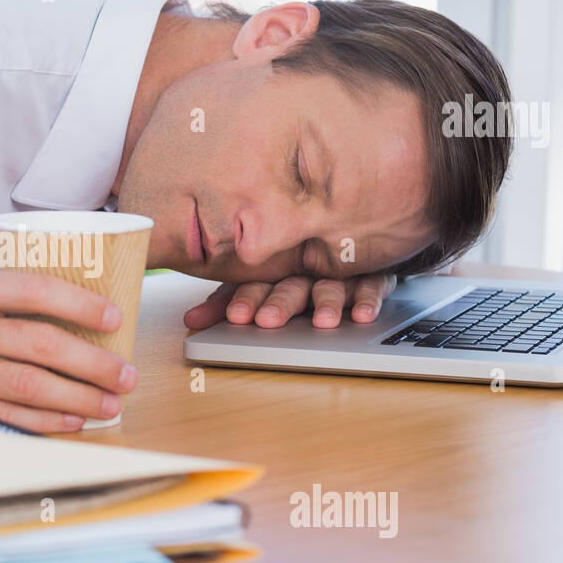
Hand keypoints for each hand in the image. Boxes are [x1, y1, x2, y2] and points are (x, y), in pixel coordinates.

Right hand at [0, 270, 137, 432]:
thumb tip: (54, 312)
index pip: (30, 289)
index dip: (79, 304)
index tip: (113, 317)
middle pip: (39, 344)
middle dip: (92, 361)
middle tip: (126, 372)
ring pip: (25, 385)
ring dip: (77, 397)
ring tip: (110, 403)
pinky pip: (0, 417)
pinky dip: (41, 421)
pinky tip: (71, 422)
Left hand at [183, 272, 396, 329]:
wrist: (348, 241)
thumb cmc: (294, 273)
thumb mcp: (257, 288)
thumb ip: (225, 304)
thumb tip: (189, 319)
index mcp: (274, 271)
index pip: (256, 284)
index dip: (245, 299)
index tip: (235, 317)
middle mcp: (304, 270)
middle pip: (291, 285)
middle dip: (280, 303)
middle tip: (270, 321)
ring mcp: (337, 271)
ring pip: (330, 286)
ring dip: (326, 303)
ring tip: (322, 322)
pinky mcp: (371, 274)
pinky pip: (372, 284)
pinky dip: (368, 298)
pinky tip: (362, 314)